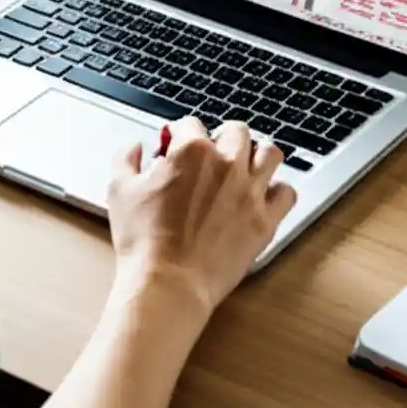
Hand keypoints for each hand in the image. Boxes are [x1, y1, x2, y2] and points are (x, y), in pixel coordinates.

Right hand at [105, 117, 297, 315]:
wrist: (168, 283)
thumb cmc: (143, 242)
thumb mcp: (119, 191)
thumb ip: (126, 160)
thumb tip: (135, 147)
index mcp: (192, 152)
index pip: (191, 124)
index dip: (180, 135)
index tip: (177, 147)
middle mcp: (226, 165)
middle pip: (237, 131)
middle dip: (223, 137)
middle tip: (213, 153)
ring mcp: (250, 192)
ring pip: (270, 153)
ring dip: (257, 156)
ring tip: (245, 167)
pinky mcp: (265, 220)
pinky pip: (287, 193)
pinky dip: (278, 191)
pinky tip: (264, 197)